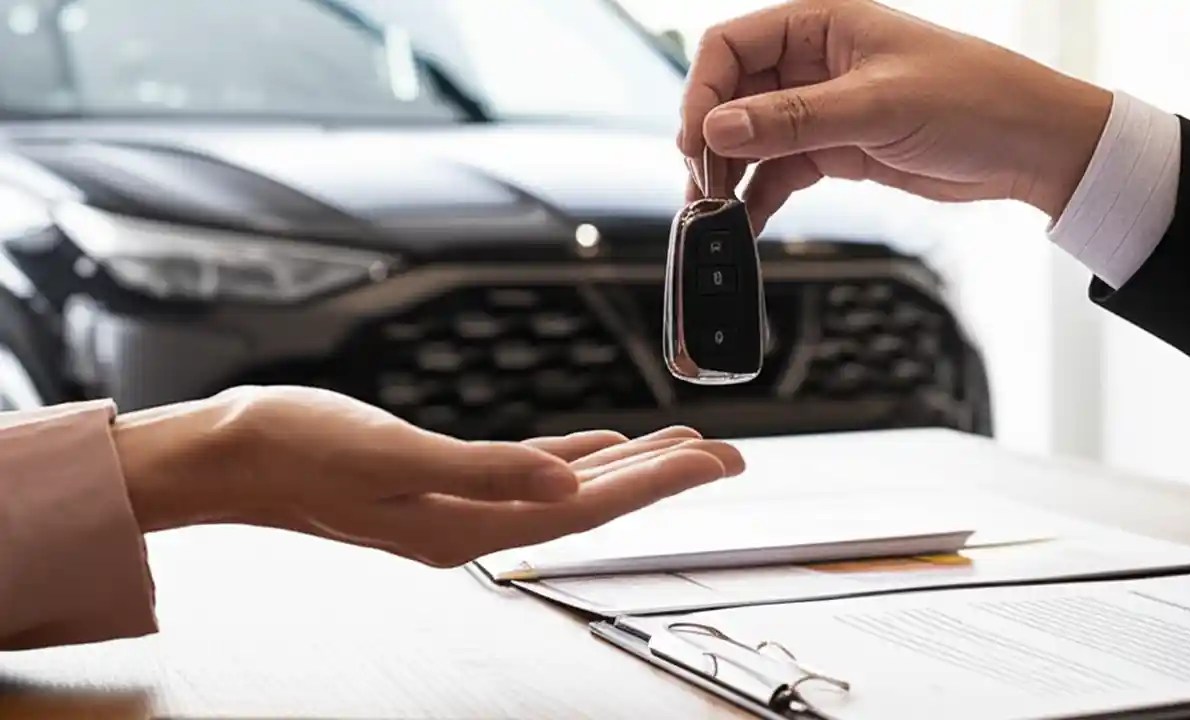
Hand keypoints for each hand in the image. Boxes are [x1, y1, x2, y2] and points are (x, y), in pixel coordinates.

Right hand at [112, 386, 743, 566]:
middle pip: (594, 500)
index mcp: (468, 524)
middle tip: (725, 455)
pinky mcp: (442, 478)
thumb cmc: (294, 451)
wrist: (229, 453)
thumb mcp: (390, 457)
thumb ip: (484, 472)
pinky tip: (595, 447)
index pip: (592, 506)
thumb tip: (567, 485)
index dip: (662, 483)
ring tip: (679, 449)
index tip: (719, 460)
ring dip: (626, 467)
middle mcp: (473, 522)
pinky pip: (529, 471)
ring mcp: (459, 503)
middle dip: (664, 476)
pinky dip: (572, 457)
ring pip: (568, 484)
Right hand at [679, 0, 1112, 230]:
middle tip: (703, 188)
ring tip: (718, 214)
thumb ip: (793, 119)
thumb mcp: (877, 106)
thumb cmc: (976, 99)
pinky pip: (779, 171)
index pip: (732, 46)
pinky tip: (749, 223)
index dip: (704, 92)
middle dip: (712, 142)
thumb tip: (719, 128)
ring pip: (750, 138)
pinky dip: (760, 197)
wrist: (1030, 147)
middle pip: (732, 96)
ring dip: (730, 174)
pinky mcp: (836, 149)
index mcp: (821, 24)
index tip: (697, 140)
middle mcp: (814, 63)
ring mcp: (823, 108)